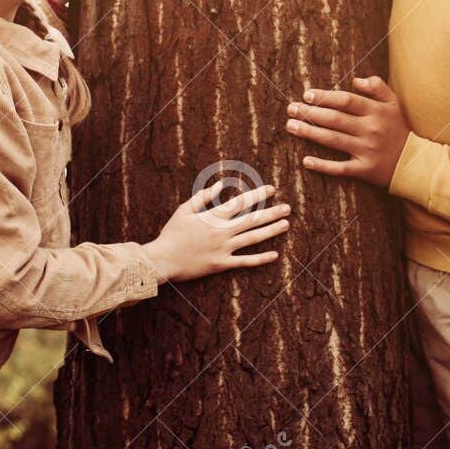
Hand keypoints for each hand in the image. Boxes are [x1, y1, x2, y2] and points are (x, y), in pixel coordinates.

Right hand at [144, 182, 288, 282]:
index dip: (258, 195)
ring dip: (270, 231)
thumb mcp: (184, 210)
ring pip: (252, 239)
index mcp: (213, 217)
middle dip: (271, 212)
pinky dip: (260, 259)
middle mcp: (221, 232)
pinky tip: (274, 254)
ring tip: (286, 225)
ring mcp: (223, 249)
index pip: (240, 202)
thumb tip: (220, 183)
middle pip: (252, 220)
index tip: (272, 189)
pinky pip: (244, 262)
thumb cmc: (172, 233)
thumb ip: (203, 197)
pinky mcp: (221, 264)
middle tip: (288, 207)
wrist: (162, 259)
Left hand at [286, 76, 409, 186]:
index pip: (346, 101)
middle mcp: (371, 129)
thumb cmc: (399, 129)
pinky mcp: (365, 170)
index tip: (307, 95)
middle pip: (335, 119)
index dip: (325, 97)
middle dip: (310, 113)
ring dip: (310, 133)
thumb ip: (377, 87)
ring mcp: (367, 150)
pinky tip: (306, 160)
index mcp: (376, 111)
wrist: (414, 162)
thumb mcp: (393, 104)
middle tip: (291, 109)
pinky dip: (323, 165)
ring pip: (333, 140)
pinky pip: (340, 168)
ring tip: (291, 126)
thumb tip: (355, 80)